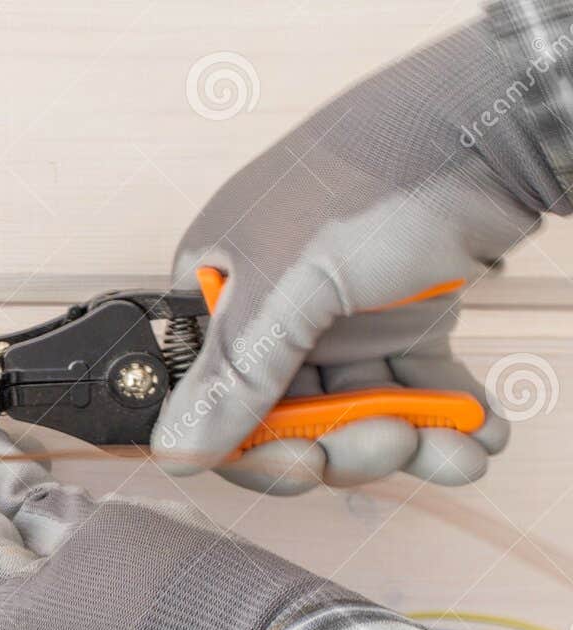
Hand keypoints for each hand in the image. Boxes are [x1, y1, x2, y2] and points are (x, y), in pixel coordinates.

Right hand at [156, 20, 561, 492]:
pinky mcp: (399, 322)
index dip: (253, 445)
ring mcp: (336, 320)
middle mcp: (270, 311)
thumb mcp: (291, 282)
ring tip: (462, 448)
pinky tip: (478, 433)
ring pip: (353, 415)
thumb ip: (235, 374)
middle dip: (346, 446)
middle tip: (395, 443)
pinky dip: (442, 418)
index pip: (209, 399)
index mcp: (218, 291)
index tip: (304, 465)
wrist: (494, 127)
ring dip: (408, 442)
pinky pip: (408, 391)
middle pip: (285, 420)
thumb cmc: (378, 177)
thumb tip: (174, 449)